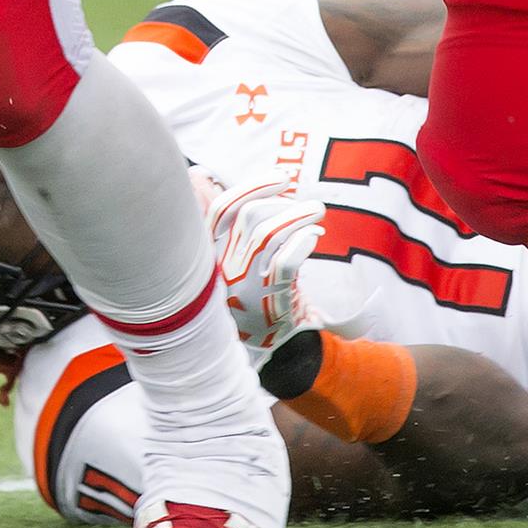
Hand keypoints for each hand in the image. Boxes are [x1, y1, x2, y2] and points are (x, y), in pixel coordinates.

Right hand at [195, 170, 326, 348]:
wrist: (262, 351)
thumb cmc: (248, 297)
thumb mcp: (228, 261)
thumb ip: (225, 224)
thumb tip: (212, 176)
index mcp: (210, 254)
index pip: (223, 209)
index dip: (252, 187)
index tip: (281, 178)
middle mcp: (223, 266)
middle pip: (250, 216)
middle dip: (284, 202)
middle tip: (309, 205)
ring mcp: (245, 283)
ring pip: (270, 234)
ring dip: (299, 216)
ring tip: (317, 213)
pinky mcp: (269, 298)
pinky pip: (286, 261)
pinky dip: (302, 242)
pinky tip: (314, 236)